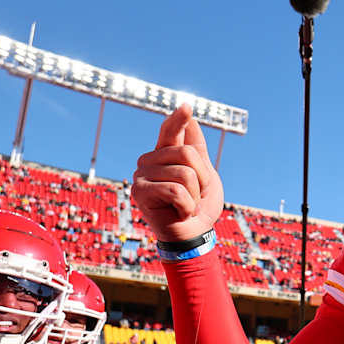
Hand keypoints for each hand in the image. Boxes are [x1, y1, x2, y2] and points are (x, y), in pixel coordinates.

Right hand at [131, 105, 223, 242]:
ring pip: (184, 173)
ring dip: (195, 195)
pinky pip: (176, 190)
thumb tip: (191, 118)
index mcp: (165, 155)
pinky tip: (180, 212)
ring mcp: (141, 175)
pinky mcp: (139, 192)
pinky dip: (187, 205)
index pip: (170, 131)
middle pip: (187, 153)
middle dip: (202, 178)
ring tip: (187, 205)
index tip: (187, 107)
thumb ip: (196, 149)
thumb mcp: (205, 176)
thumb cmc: (198, 207)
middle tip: (195, 195)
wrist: (193, 236)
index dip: (179, 120)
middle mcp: (150, 160)